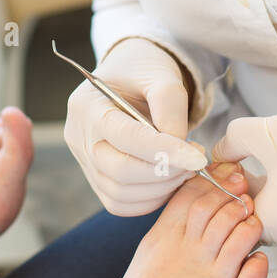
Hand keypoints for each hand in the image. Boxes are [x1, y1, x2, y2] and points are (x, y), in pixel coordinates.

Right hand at [64, 37, 208, 216]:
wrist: (129, 78)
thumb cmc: (144, 72)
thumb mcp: (162, 76)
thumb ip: (171, 107)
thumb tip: (179, 148)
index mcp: (88, 105)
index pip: (125, 136)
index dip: (164, 151)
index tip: (198, 158)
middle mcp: (78, 137)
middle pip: (119, 171)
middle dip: (164, 171)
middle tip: (195, 160)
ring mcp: (83, 162)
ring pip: (120, 194)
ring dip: (161, 187)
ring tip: (185, 166)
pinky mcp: (95, 181)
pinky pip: (121, 205)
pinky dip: (151, 199)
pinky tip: (169, 178)